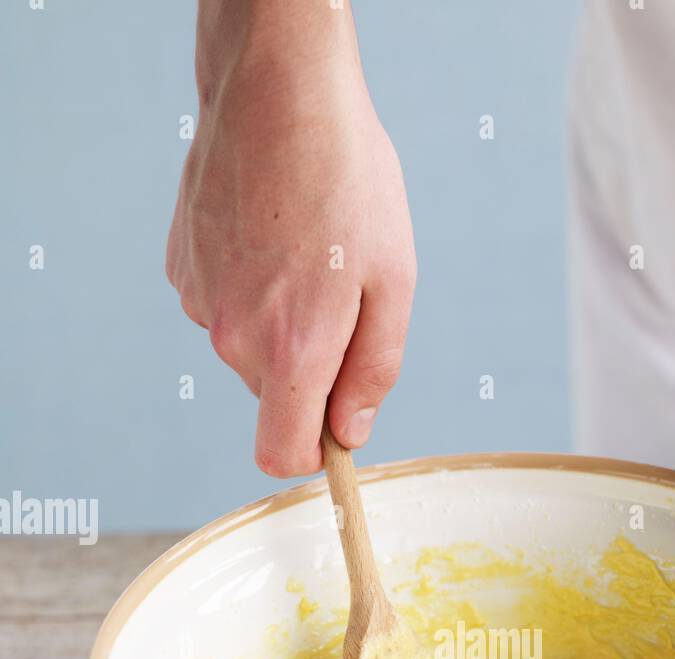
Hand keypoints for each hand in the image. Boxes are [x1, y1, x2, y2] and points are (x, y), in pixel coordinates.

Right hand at [166, 8, 415, 475]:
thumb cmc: (347, 180)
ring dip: (280, 319)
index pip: (281, 453)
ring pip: (249, 346)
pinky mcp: (182, 268)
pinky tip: (269, 233)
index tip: (335, 425)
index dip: (313, 450)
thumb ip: (374, 372)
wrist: (277, 89)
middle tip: (341, 293)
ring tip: (306, 250)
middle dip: (309, 364)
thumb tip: (351, 432)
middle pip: (274, 393)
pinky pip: (224, 305)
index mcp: (291, 350)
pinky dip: (249, 286)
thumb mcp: (393, 283)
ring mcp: (201, 302)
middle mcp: (235, 337)